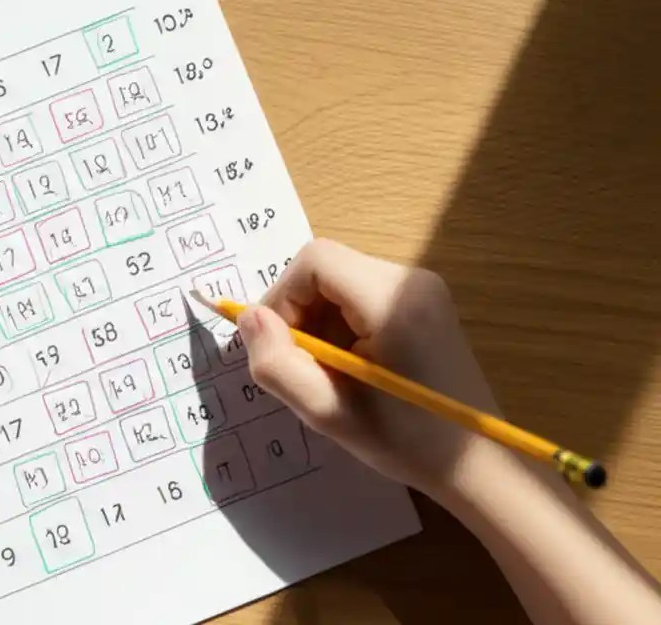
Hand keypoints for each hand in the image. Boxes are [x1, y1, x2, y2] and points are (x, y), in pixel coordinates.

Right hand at [236, 238, 499, 496]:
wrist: (476, 464)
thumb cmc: (406, 442)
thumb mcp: (328, 412)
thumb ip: (277, 364)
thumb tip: (249, 318)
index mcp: (391, 300)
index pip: (314, 261)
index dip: (282, 297)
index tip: (279, 347)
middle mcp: (410, 279)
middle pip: (325, 268)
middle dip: (299, 313)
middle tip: (302, 367)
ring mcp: (422, 289)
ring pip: (339, 281)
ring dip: (318, 322)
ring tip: (329, 374)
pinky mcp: (424, 303)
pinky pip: (360, 295)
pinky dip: (341, 325)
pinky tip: (352, 367)